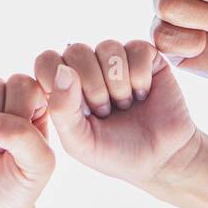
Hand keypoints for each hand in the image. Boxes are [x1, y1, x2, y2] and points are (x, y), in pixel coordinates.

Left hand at [34, 40, 200, 186]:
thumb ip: (62, 110)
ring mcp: (117, 60)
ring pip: (108, 47)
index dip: (58, 80)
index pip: (47, 60)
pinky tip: (143, 94)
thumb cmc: (114, 152)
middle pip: (77, 51)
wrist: (160, 159)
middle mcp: (88, 67)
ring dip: (118, 83)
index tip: (77, 109)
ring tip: (125, 104)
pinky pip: (137, 48)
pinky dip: (140, 76)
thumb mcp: (79, 142)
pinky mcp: (146, 57)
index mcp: (65, 85)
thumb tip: (63, 71)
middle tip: (105, 111)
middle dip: (93, 86)